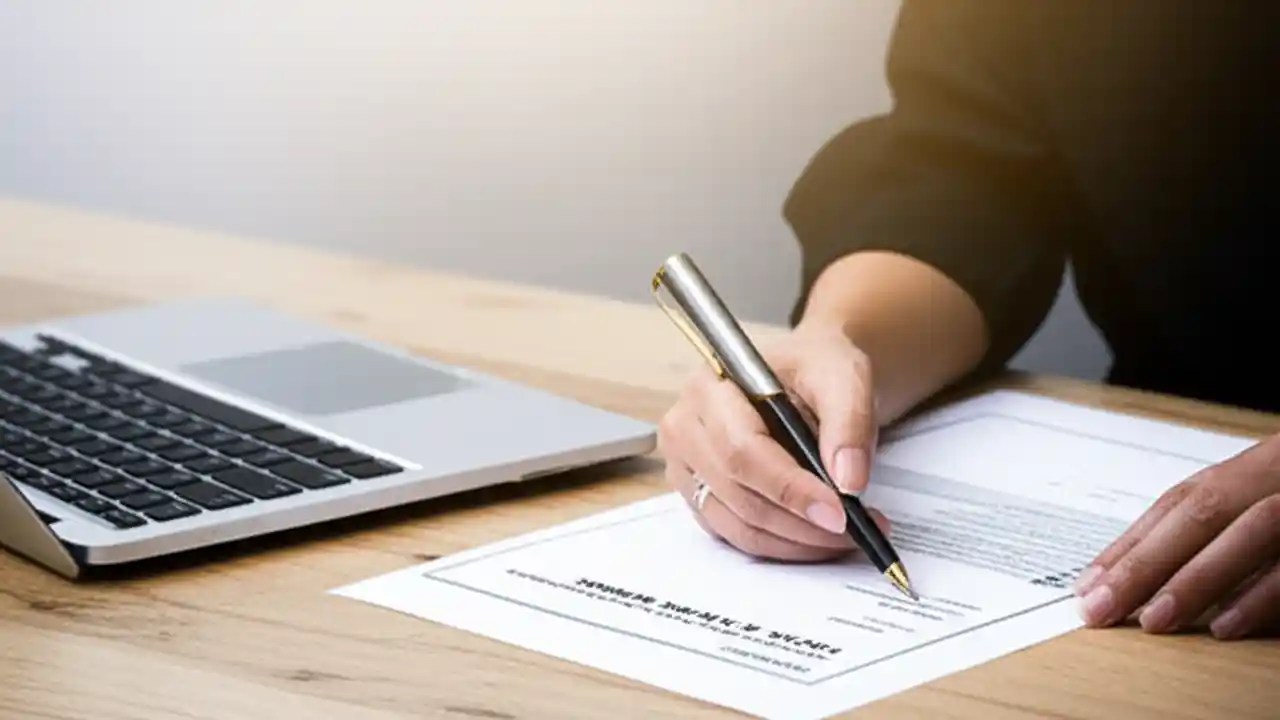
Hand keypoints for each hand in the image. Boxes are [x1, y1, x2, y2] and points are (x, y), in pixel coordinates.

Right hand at [656, 323, 888, 560]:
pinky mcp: (700, 496)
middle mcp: (686, 428)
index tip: (838, 513)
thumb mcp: (843, 377)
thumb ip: (849, 423)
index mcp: (710, 387)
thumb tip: (847, 483)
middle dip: (800, 522)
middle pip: (738, 493)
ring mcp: (687, 467)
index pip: (742, 450)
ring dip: (795, 541)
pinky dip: (782, 545)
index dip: (789, 488)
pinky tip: (817, 537)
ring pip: (738, 524)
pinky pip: (738, 536)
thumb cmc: (815, 370)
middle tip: (853, 531)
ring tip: (844, 536)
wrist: (807, 376)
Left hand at [1075, 433, 1279, 638]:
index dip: (1132, 544)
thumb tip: (1138, 574)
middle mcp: (1277, 477)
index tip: (1088, 585)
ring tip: (1154, 620)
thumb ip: (1216, 527)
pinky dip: (1262, 597)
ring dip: (1197, 579)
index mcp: (1255, 470)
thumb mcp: (1262, 497)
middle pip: (1203, 511)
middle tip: (1101, 608)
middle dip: (1146, 563)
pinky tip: (1225, 626)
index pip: (1181, 503)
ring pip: (1251, 531)